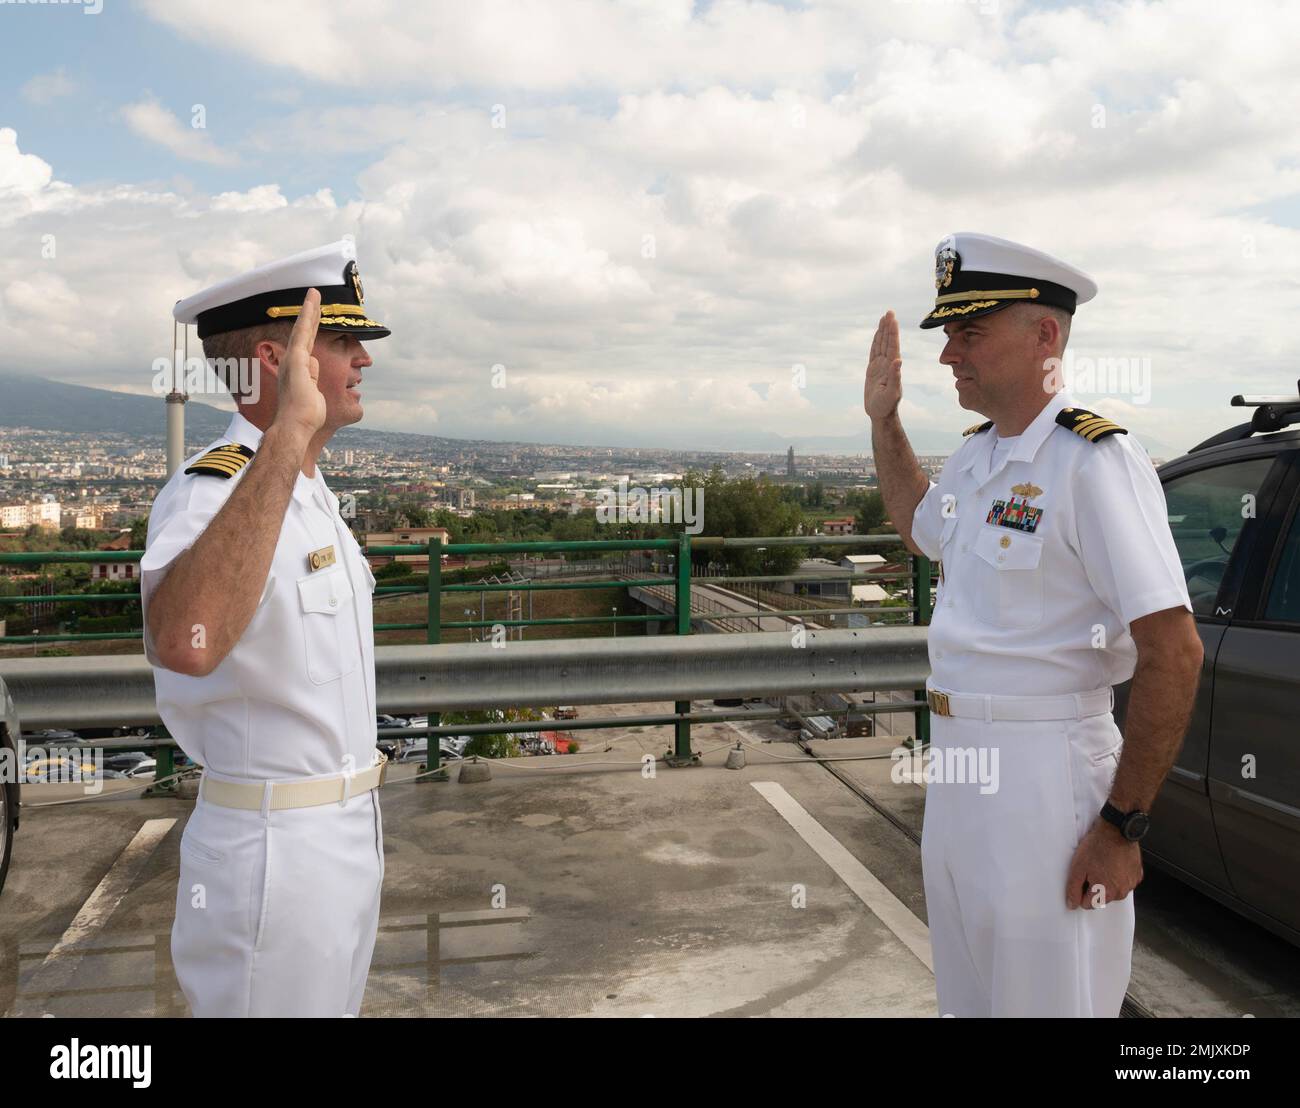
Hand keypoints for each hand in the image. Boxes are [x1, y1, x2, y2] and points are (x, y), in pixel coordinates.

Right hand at [272, 288, 325, 437]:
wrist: (295, 426)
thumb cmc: (305, 417)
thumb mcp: (314, 393)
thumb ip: (312, 377)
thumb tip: (314, 365)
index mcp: (298, 370)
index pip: (306, 345)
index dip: (310, 329)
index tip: (314, 316)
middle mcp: (292, 362)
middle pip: (304, 332)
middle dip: (310, 314)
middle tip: (314, 295)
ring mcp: (293, 360)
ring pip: (303, 328)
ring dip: (310, 309)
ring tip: (315, 293)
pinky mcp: (297, 360)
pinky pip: (303, 332)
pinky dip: (307, 316)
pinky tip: (312, 302)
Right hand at [864, 310, 902, 421]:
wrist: (880, 414)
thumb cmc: (886, 406)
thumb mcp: (891, 393)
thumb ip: (895, 377)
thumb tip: (898, 361)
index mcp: (892, 367)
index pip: (893, 346)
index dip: (892, 332)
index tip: (892, 319)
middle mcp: (888, 364)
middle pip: (887, 341)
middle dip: (888, 327)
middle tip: (889, 312)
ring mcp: (880, 366)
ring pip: (881, 344)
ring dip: (883, 332)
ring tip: (884, 318)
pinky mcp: (873, 370)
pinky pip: (874, 352)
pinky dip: (876, 342)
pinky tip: (877, 334)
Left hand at [1065, 819, 1143, 909]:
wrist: (1116, 830)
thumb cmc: (1096, 847)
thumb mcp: (1077, 868)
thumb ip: (1073, 889)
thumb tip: (1072, 905)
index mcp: (1105, 893)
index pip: (1087, 904)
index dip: (1080, 890)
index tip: (1081, 877)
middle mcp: (1121, 893)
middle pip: (1101, 898)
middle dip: (1094, 887)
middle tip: (1091, 868)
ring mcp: (1131, 884)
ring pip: (1113, 890)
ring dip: (1107, 881)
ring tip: (1102, 864)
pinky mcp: (1137, 875)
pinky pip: (1123, 881)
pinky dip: (1118, 875)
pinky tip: (1113, 863)